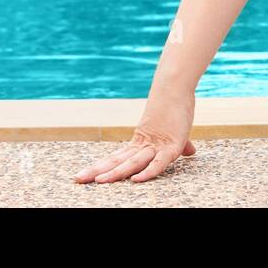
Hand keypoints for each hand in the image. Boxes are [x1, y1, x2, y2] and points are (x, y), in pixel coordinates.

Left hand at [74, 92, 196, 184]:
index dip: (101, 167)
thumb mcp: (177, 133)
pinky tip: (135, 180)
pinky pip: (159, 162)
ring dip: (116, 172)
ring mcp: (156, 145)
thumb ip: (181, 146)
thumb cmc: (177, 106)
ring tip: (99, 181)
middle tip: (77, 179)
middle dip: (98, 170)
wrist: (176, 86)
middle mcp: (144, 145)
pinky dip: (148, 172)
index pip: (117, 158)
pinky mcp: (172, 146)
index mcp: (141, 143)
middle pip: (117, 161)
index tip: (84, 175)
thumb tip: (190, 152)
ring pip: (132, 162)